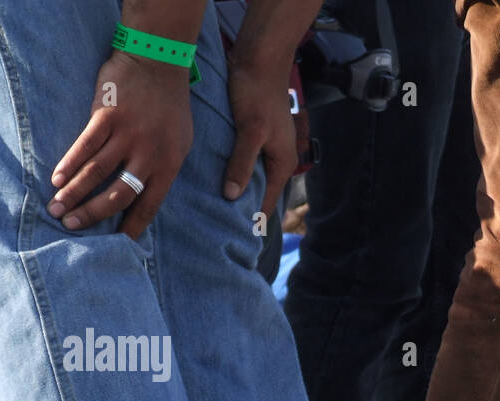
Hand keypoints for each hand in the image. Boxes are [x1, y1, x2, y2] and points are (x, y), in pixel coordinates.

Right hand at [48, 51, 192, 239]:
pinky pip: (85, 146)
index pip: (149, 205)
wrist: (158, 62)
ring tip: (57, 208)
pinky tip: (56, 178)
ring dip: (73, 193)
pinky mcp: (106, 116)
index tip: (118, 246)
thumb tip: (144, 196)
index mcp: (169, 165)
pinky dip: (69, 163)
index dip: (132, 226)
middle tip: (72, 227)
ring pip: (97, 172)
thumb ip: (161, 168)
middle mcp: (148, 155)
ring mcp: (127, 135)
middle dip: (93, 214)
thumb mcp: (179, 142)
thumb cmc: (169, 106)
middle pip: (118, 194)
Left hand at [223, 60, 297, 224]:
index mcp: (282, 164)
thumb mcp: (250, 131)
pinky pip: (246, 164)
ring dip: (238, 192)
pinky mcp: (256, 138)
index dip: (254, 221)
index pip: (268, 202)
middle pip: (261, 193)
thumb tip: (232, 195)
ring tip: (217, 211)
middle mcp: (278, 160)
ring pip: (253, 179)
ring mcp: (268, 149)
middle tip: (223, 232)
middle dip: (245, 210)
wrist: (261, 60)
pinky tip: (218, 180)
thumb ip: (241, 164)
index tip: (239, 241)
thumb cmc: (257, 94)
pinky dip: (235, 174)